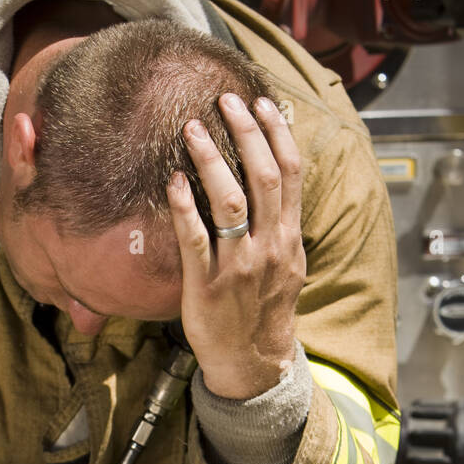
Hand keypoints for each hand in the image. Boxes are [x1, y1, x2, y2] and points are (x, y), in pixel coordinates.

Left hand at [166, 94, 305, 398]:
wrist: (254, 363)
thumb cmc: (262, 311)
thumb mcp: (285, 265)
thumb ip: (279, 225)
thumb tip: (270, 182)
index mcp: (289, 238)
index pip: (290, 174)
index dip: (277, 134)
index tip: (262, 103)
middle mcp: (269, 247)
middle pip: (264, 178)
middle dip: (246, 133)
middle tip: (225, 100)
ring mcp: (240, 266)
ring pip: (231, 203)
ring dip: (212, 160)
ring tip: (192, 129)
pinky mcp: (209, 286)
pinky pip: (196, 240)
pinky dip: (185, 208)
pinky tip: (173, 181)